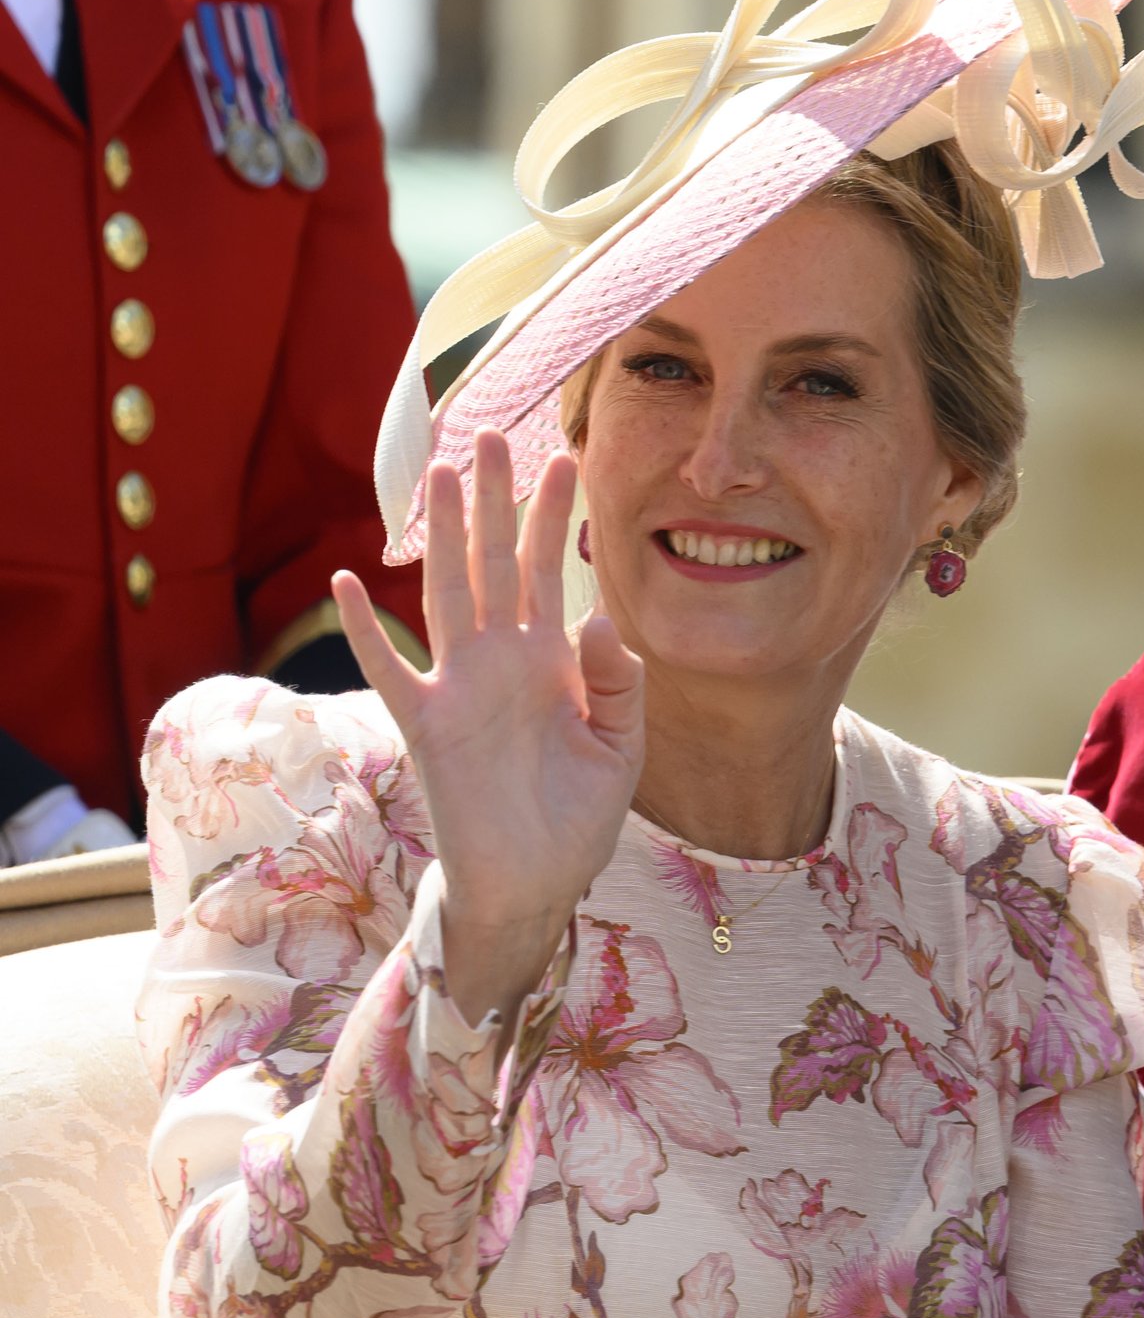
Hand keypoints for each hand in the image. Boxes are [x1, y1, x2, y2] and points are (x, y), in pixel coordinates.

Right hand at [333, 433, 644, 1027]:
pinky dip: (368, 631)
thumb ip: (619, 684)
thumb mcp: (621, 748)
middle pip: (495, 562)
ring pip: (449, 593)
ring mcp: (460, 687)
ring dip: (445, 534)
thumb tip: (599, 619)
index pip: (551, 572)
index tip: (566, 455)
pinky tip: (349, 583)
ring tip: (441, 470)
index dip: (555, 517)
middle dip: (495, 499)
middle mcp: (502, 661)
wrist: (536, 886)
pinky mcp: (429, 726)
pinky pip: (391, 670)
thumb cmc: (577, 819)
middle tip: (491, 430)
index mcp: (551, 662)